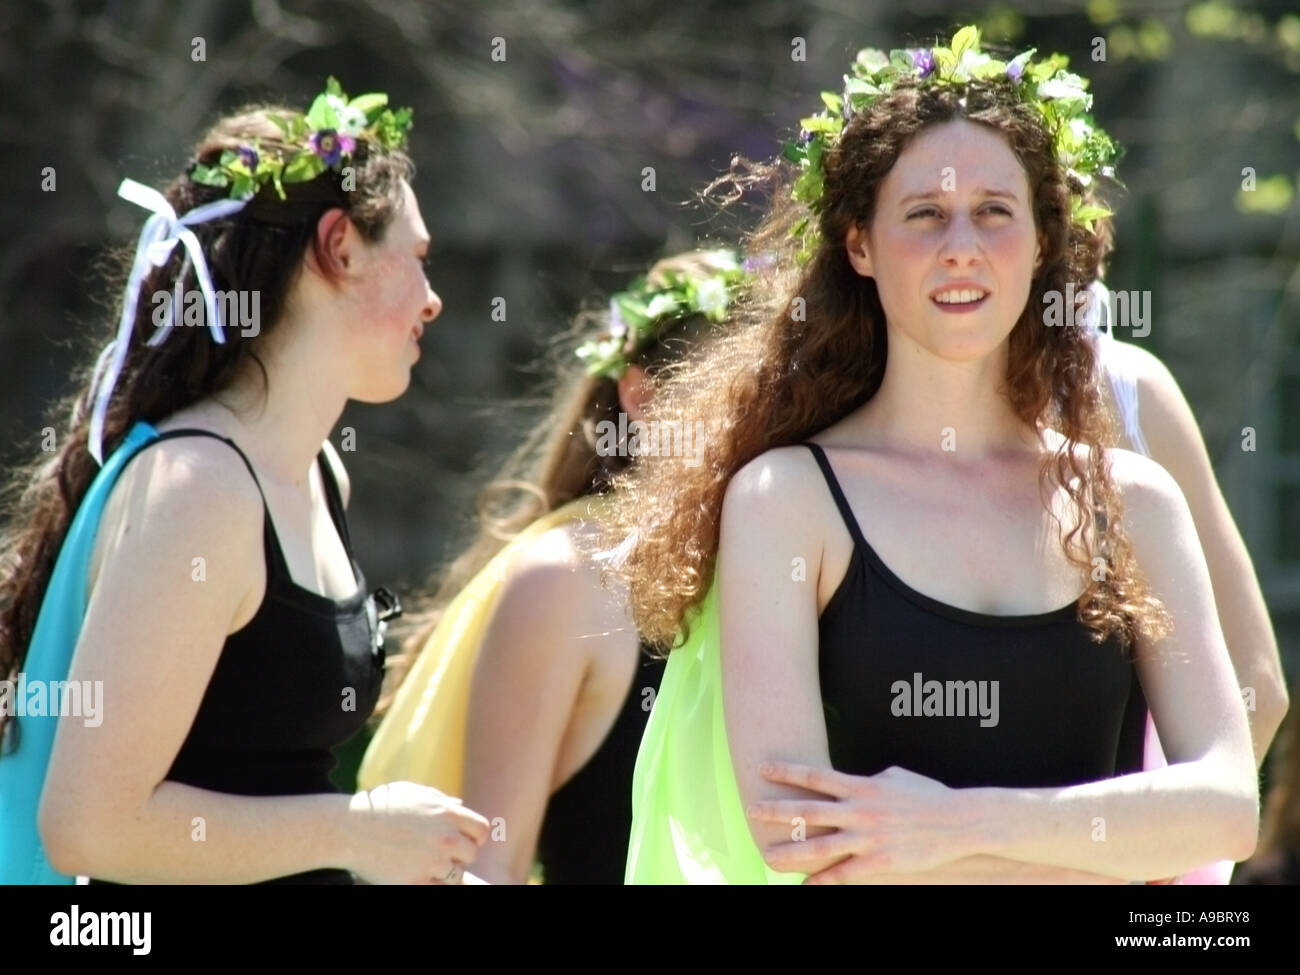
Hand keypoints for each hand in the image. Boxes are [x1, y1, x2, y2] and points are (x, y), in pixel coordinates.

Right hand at [345, 781, 491, 884]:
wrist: (348, 827)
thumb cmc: (380, 807)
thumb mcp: (413, 793)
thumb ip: (440, 800)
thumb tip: (460, 804)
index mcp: (447, 812)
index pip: (481, 830)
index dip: (474, 837)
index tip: (462, 841)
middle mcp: (444, 836)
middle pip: (471, 854)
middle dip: (458, 855)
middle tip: (439, 855)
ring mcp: (431, 860)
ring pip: (457, 876)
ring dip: (446, 873)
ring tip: (426, 865)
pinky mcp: (415, 881)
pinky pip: (438, 888)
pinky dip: (431, 884)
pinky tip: (418, 876)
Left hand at [747, 763, 975, 883]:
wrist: (958, 821)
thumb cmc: (927, 796)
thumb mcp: (894, 777)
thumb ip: (869, 780)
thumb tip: (855, 781)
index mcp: (862, 787)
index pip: (815, 776)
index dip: (787, 772)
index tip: (763, 769)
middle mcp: (859, 811)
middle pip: (808, 810)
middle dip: (777, 810)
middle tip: (751, 809)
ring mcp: (868, 838)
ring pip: (819, 847)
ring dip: (790, 851)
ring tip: (766, 854)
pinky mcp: (879, 863)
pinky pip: (843, 874)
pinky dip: (822, 880)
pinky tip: (805, 884)